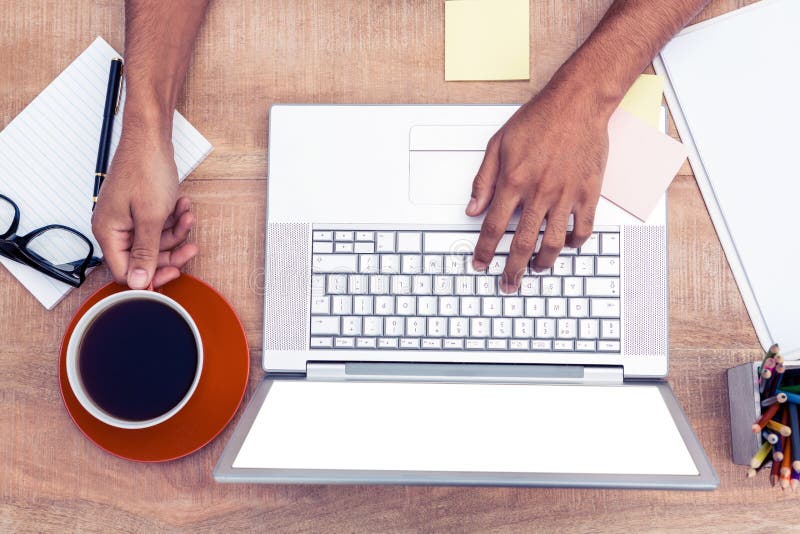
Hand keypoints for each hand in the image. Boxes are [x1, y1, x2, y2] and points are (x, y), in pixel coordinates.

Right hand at [92, 126, 197, 288]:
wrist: (150, 139)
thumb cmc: (145, 170)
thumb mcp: (150, 218)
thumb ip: (146, 252)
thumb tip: (139, 282)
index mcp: (108, 233)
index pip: (125, 272)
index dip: (151, 276)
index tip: (174, 272)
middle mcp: (114, 228)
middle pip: (144, 258)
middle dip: (171, 251)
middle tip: (191, 247)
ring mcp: (127, 218)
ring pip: (156, 241)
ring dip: (176, 231)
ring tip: (187, 215)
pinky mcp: (139, 209)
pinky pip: (158, 225)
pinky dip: (173, 218)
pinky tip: (182, 205)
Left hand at [466, 81, 609, 292]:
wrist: (577, 104)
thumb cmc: (538, 120)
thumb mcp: (497, 145)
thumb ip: (483, 180)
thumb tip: (472, 209)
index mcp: (513, 182)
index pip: (492, 227)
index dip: (484, 251)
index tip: (480, 265)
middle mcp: (539, 192)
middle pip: (521, 244)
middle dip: (511, 270)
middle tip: (507, 284)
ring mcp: (566, 195)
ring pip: (553, 243)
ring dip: (542, 263)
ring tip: (535, 269)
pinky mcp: (588, 193)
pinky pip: (583, 229)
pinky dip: (574, 243)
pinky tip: (566, 245)